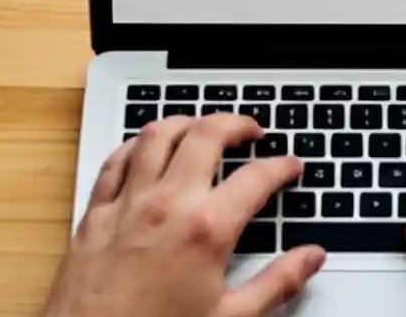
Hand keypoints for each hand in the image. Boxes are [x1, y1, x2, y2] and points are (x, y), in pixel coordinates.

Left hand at [43, 114, 325, 316]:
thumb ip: (277, 283)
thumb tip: (310, 258)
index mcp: (206, 230)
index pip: (257, 177)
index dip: (281, 166)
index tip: (290, 166)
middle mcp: (167, 204)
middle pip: (206, 135)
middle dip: (236, 124)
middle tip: (251, 131)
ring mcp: (127, 204)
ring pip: (157, 135)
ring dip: (186, 122)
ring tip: (204, 126)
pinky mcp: (95, 214)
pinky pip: (115, 160)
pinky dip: (136, 145)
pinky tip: (146, 148)